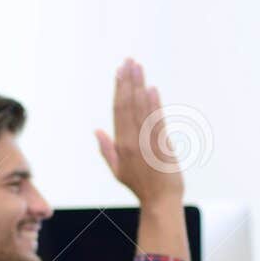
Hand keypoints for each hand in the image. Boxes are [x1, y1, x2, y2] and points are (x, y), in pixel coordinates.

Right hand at [96, 58, 185, 205]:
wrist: (160, 199)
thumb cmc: (140, 185)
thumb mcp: (117, 169)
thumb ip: (106, 149)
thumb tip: (97, 130)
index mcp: (121, 144)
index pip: (118, 110)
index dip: (118, 89)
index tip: (119, 71)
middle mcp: (133, 140)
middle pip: (128, 104)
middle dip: (128, 81)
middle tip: (129, 61)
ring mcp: (148, 142)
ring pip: (141, 108)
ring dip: (140, 85)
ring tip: (138, 66)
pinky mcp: (162, 144)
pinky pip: (156, 120)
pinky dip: (154, 103)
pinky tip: (151, 88)